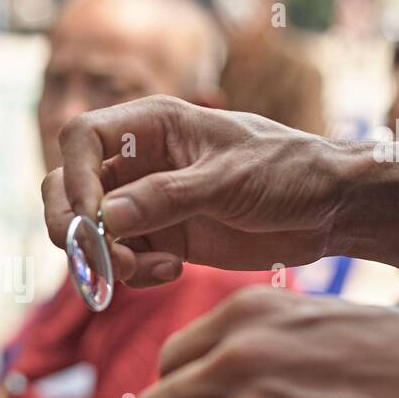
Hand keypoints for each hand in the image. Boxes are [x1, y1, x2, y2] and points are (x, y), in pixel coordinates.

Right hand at [43, 96, 344, 285]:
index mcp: (152, 125)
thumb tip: (105, 217)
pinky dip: (133, 272)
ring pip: (88, 230)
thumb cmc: (290, 171)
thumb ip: (167, 197)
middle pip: (67, 188)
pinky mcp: (160, 238)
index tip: (92, 219)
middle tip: (98, 259)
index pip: (80, 139)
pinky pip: (120, 258)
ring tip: (149, 269)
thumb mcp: (230, 179)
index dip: (74, 178)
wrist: (331, 208)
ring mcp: (146, 202)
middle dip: (73, 227)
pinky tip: (172, 272)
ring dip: (105, 256)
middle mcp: (139, 161)